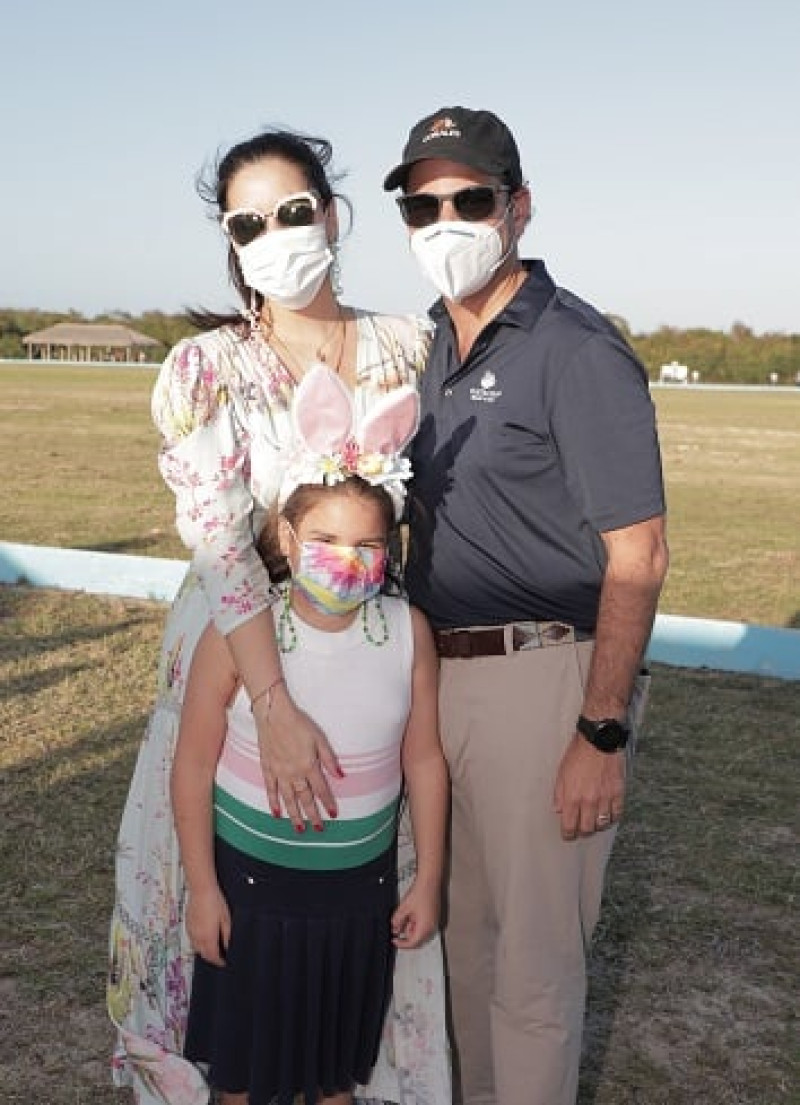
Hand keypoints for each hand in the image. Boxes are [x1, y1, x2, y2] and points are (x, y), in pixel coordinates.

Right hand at [186, 885, 230, 966]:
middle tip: (219, 957)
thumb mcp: (226, 919)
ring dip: (204, 951)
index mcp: (208, 937)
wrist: (201, 890)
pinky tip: (204, 939)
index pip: (212, 956)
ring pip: (196, 948)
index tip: (224, 962)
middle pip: (203, 954)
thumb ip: (227, 935)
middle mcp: (198, 937)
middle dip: (211, 958)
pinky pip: (192, 940)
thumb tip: (228, 947)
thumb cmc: (215, 902)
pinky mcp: (188, 925)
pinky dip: (198, 943)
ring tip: (212, 949)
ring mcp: (191, 932)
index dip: (219, 961)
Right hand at [254, 683, 341, 831]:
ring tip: (299, 829)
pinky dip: (273, 802)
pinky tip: (276, 813)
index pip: (321, 789)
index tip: (333, 815)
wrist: (273, 714)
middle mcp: (294, 773)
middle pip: (305, 799)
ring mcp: (279, 772)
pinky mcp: (267, 768)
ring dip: (294, 815)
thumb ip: (329, 759)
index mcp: (309, 765)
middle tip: (318, 829)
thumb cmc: (298, 723)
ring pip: (288, 799)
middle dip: (313, 815)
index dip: (328, 803)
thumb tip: (341, 776)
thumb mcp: (319, 738)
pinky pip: (270, 789)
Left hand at [391, 881, 439, 948]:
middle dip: (405, 936)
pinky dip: (415, 923)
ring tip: (402, 919)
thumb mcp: (404, 908)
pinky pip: (424, 925)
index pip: (412, 943)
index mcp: (425, 928)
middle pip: (417, 939)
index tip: (394, 941)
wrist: (430, 881)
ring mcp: (434, 921)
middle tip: (396, 930)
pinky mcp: (434, 916)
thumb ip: (397, 920)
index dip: (401, 944)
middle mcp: (432, 927)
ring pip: (420, 932)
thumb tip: (394, 927)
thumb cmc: (421, 892)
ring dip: (410, 928)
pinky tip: (409, 915)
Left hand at [553, 732, 625, 840]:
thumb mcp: (561, 773)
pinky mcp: (618, 793)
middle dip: (582, 832)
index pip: (570, 826)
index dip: (568, 835)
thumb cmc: (578, 755)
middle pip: (587, 829)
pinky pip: (616, 814)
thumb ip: (559, 795)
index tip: (568, 836)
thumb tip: (558, 810)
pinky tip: (607, 815)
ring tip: (594, 823)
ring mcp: (605, 798)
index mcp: (572, 797)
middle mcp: (589, 801)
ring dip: (597, 826)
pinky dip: (611, 818)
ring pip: (603, 824)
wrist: (598, 741)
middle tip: (580, 830)